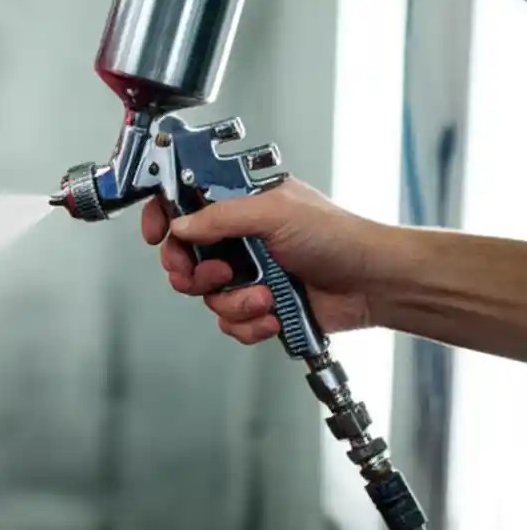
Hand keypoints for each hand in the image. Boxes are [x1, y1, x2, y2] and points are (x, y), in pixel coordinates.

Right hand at [140, 178, 386, 344]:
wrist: (372, 284)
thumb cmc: (339, 237)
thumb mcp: (274, 211)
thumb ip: (220, 216)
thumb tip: (181, 225)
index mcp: (241, 207)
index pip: (186, 206)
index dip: (163, 218)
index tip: (157, 235)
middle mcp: (240, 240)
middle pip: (185, 258)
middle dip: (195, 272)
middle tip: (216, 274)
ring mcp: (248, 274)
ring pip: (207, 297)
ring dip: (234, 301)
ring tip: (264, 296)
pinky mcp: (259, 307)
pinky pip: (230, 323)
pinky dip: (250, 323)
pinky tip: (274, 314)